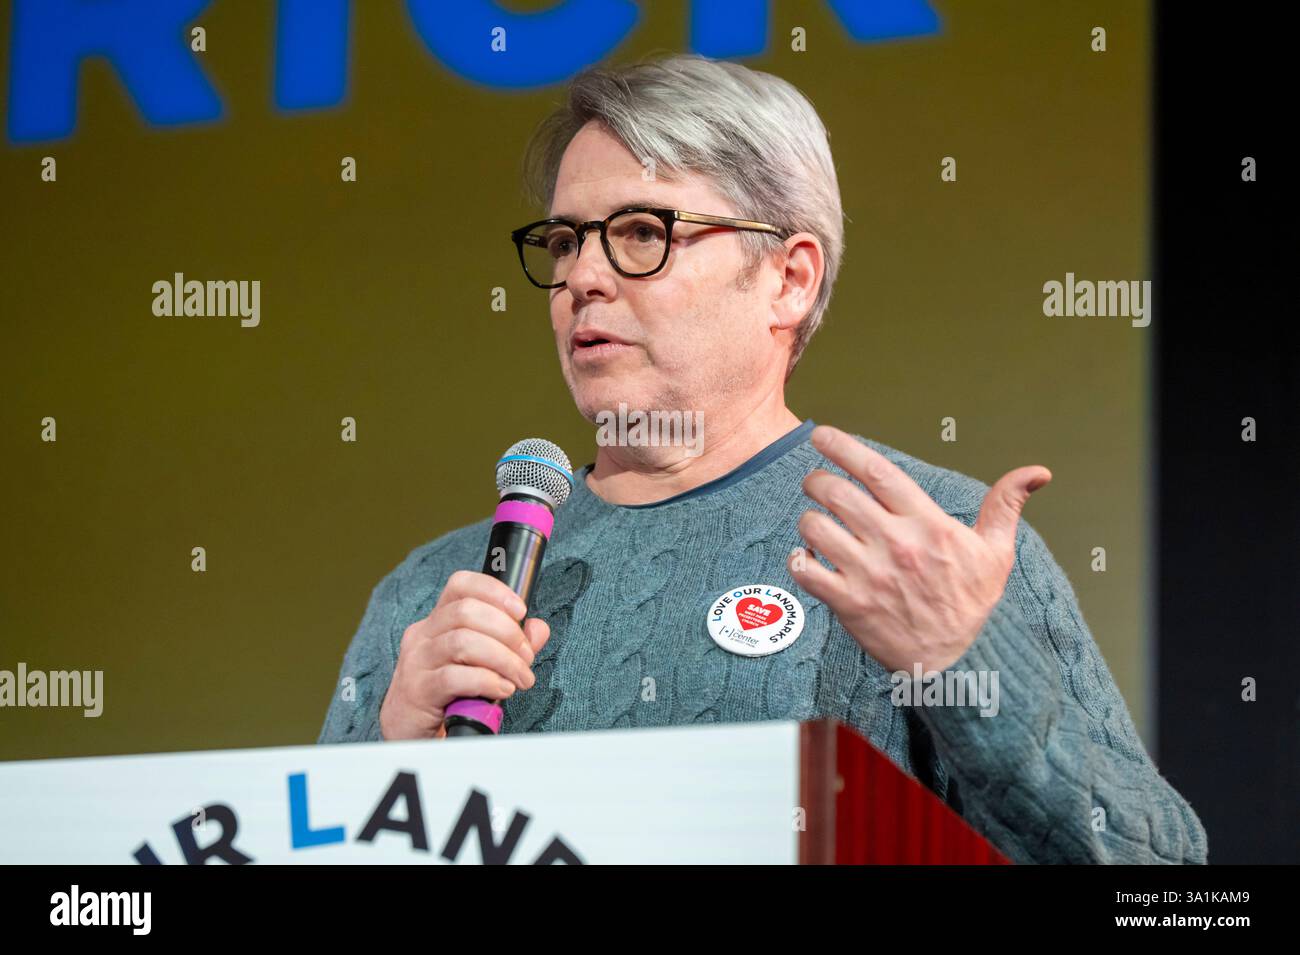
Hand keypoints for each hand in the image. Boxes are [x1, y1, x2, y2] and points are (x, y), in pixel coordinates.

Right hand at [379, 570, 550, 739]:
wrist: (410, 732)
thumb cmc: (448, 694)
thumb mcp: (481, 664)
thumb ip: (511, 644)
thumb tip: (538, 628)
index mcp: (438, 620)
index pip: (461, 585)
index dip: (494, 591)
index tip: (521, 610)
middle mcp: (423, 634)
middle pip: (466, 611)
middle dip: (507, 632)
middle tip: (526, 657)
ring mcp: (417, 661)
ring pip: (463, 642)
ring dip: (503, 659)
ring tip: (520, 679)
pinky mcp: (418, 690)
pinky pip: (455, 677)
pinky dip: (487, 681)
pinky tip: (502, 690)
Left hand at [789, 425, 1050, 673]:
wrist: (957, 664)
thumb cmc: (971, 604)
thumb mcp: (995, 553)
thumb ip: (1005, 506)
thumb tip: (1037, 473)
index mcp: (927, 524)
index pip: (878, 472)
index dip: (844, 447)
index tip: (821, 435)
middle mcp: (895, 544)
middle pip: (837, 493)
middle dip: (817, 480)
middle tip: (816, 482)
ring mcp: (869, 574)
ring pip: (815, 527)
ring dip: (808, 519)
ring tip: (815, 522)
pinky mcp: (849, 603)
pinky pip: (806, 571)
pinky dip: (799, 559)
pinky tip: (809, 557)